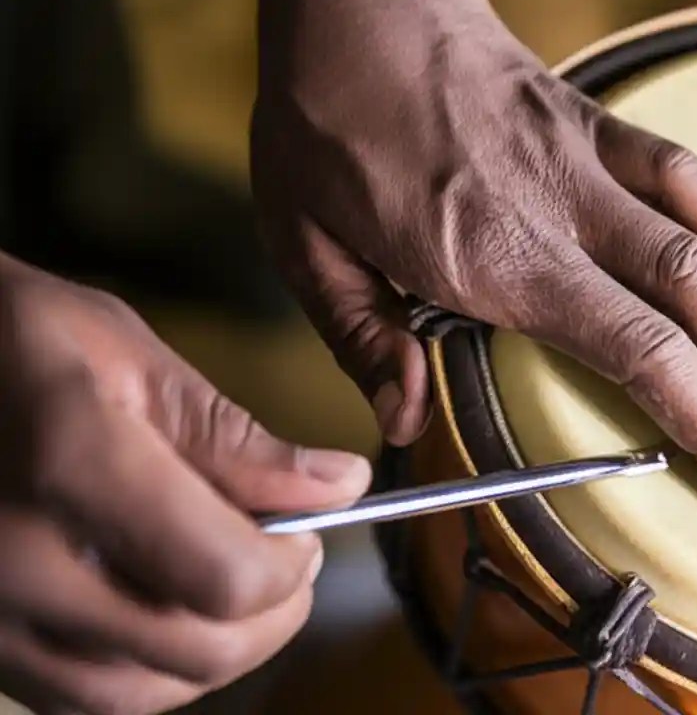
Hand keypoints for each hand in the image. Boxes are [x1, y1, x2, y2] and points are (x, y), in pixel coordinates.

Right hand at [0, 255, 369, 713]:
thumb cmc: (14, 340)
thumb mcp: (129, 357)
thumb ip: (234, 437)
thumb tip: (341, 487)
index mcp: (72, 463)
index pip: (224, 575)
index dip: (290, 566)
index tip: (309, 530)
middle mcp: (18, 558)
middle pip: (195, 649)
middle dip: (270, 613)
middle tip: (285, 560)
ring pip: (141, 693)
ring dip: (215, 653)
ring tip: (235, 589)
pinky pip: (79, 697)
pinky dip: (146, 673)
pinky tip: (166, 614)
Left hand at [252, 0, 696, 524]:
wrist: (358, 1)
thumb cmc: (326, 120)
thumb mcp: (303, 241)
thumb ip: (361, 337)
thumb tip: (403, 418)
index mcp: (490, 255)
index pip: (631, 349)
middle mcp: (559, 211)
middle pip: (691, 305)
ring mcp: (589, 161)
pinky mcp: (599, 125)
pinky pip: (687, 175)